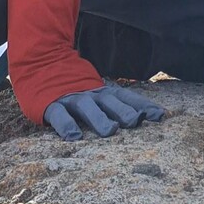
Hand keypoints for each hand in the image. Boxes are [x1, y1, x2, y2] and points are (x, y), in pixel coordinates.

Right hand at [44, 83, 165, 141]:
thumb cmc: (78, 89)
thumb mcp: (99, 94)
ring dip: (99, 118)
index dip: (142, 105)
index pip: (127, 97)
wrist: (43, 66)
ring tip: (110, 131)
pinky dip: (66, 125)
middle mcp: (91, 94)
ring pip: (87, 108)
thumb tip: (145, 117)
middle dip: (124, 111)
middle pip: (109, 102)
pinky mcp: (51, 105)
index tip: (159, 116)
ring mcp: (71, 98)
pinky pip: (59, 115)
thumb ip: (118, 104)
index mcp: (104, 91)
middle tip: (135, 122)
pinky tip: (74, 137)